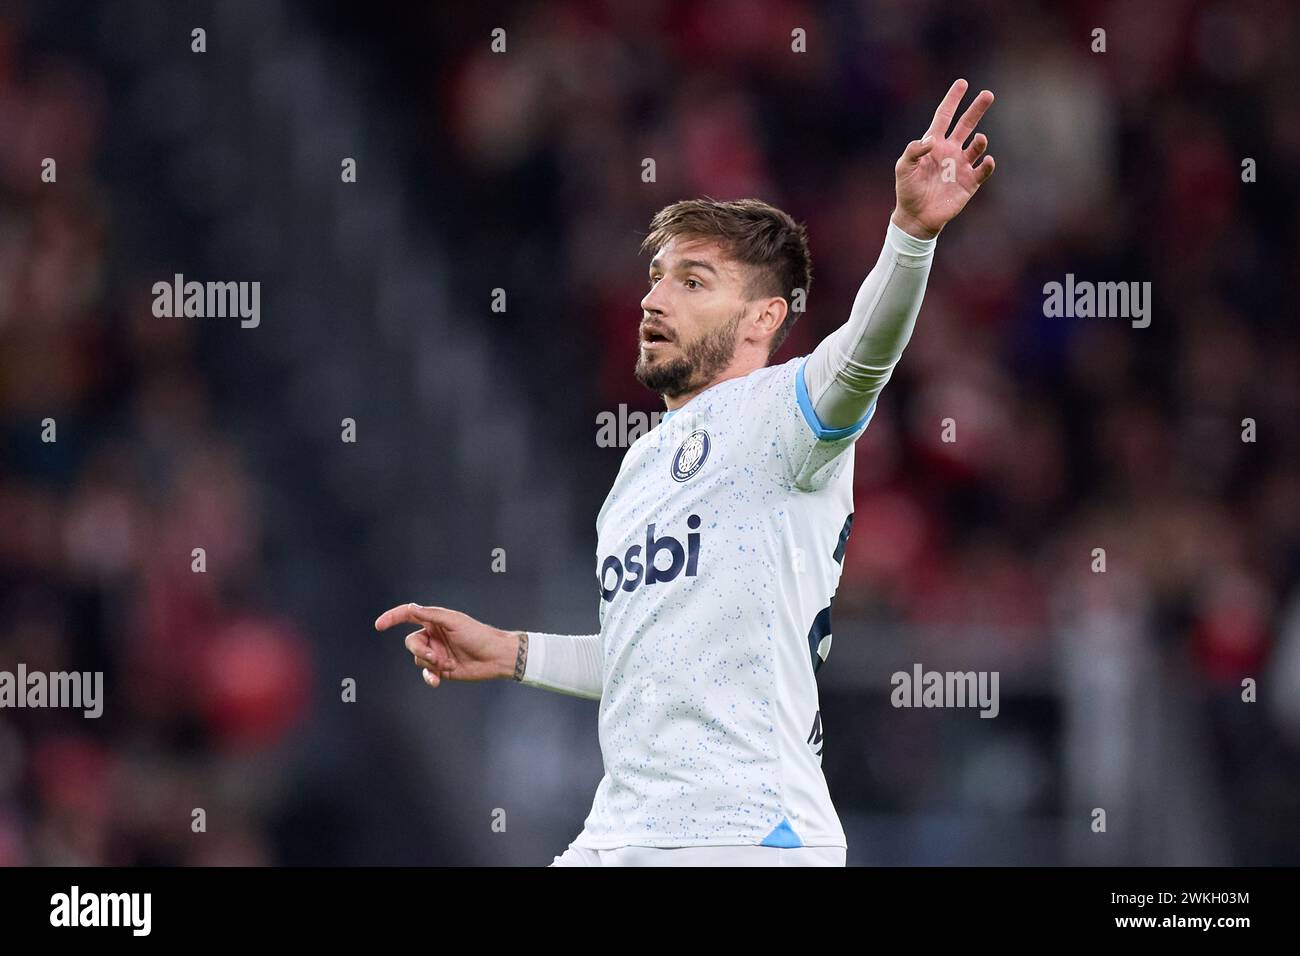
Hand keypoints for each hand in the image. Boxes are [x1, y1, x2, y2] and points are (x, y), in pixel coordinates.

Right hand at [374, 603, 520, 687]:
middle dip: (419, 650)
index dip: (392, 618)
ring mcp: (437, 653)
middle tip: (434, 657)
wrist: (495, 657)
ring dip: (429, 663)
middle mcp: (434, 636)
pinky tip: (436, 680)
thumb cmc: (478, 635)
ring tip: (446, 664)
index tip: (378, 625)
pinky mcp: (442, 669)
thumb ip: (430, 615)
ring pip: (417, 659)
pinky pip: (426, 673)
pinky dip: (429, 677)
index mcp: (435, 621)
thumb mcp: (454, 621)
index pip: (408, 615)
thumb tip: (411, 608)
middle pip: (411, 642)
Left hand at [892, 78, 995, 239]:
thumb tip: (931, 140)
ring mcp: (961, 166)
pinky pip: (982, 170)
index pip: (945, 116)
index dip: (952, 100)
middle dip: (976, 109)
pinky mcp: (970, 183)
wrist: (916, 217)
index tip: (962, 83)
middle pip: (966, 124)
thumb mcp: (903, 167)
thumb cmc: (908, 190)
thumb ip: (913, 150)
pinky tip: (986, 159)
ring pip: (976, 146)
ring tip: (979, 138)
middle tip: (988, 94)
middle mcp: (950, 151)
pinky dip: (986, 164)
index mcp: (934, 144)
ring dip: (979, 141)